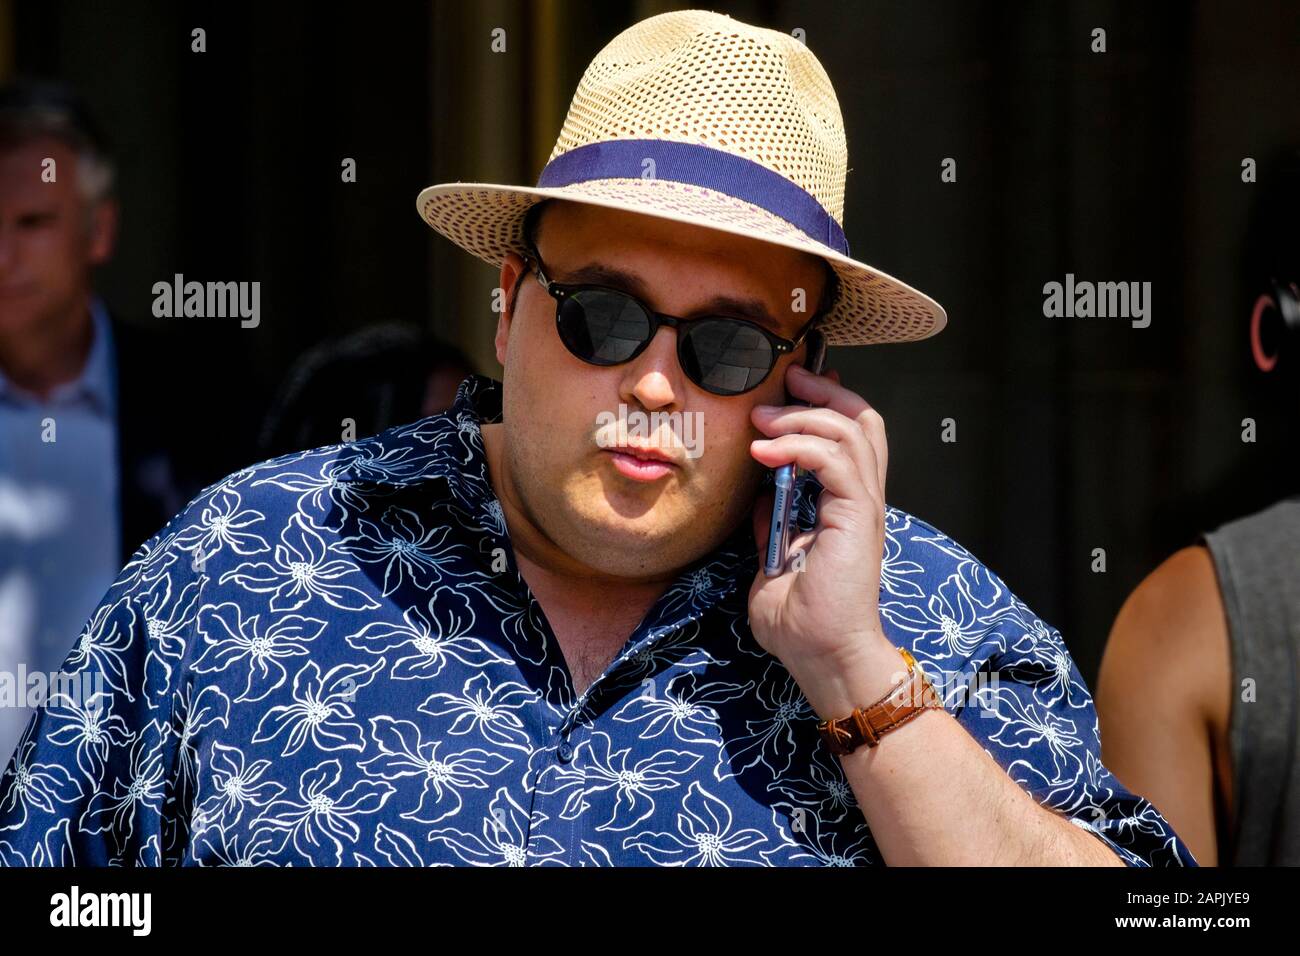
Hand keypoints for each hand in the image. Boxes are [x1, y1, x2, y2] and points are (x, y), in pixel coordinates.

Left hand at [747, 364, 901, 718]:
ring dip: (803, 416)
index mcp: (847, 505)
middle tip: (786, 381)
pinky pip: (835, 461)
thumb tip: (761, 492)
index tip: (789, 390)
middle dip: (823, 392)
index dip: (825, 404)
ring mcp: (863, 507)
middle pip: (862, 418)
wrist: (823, 658)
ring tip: (763, 420)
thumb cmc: (802, 621)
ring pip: (852, 429)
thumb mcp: (774, 559)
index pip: (851, 435)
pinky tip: (764, 451)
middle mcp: (863, 499)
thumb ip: (772, 522)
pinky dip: (799, 446)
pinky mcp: (857, 518)